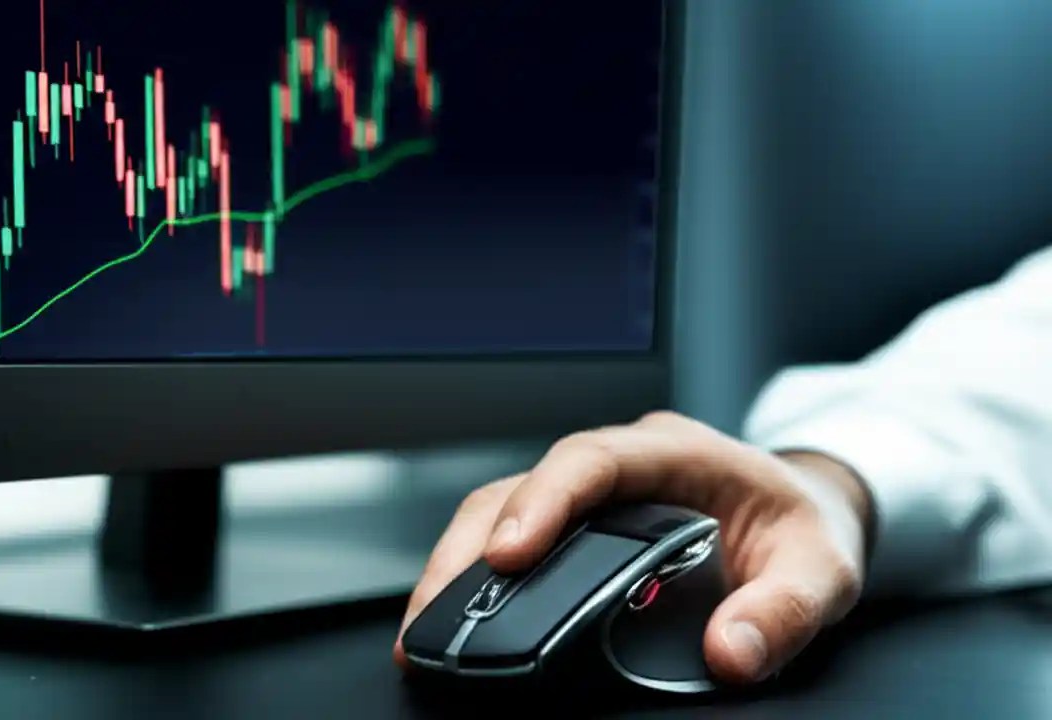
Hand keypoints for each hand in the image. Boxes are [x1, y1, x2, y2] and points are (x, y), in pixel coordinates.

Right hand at [392, 411, 873, 683]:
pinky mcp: (574, 525)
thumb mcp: (822, 570)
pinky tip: (454, 617)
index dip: (542, 501)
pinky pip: (510, 537)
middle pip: (522, 485)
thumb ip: (785, 611)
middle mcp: (619, 464)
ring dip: (457, 563)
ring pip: (500, 509)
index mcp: (674, 451)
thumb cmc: (802, 527)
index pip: (591, 460)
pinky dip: (474, 576)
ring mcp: (590, 493)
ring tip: (424, 626)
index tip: (508, 554)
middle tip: (434, 611)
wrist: (802, 513)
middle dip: (471, 546)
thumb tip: (728, 653)